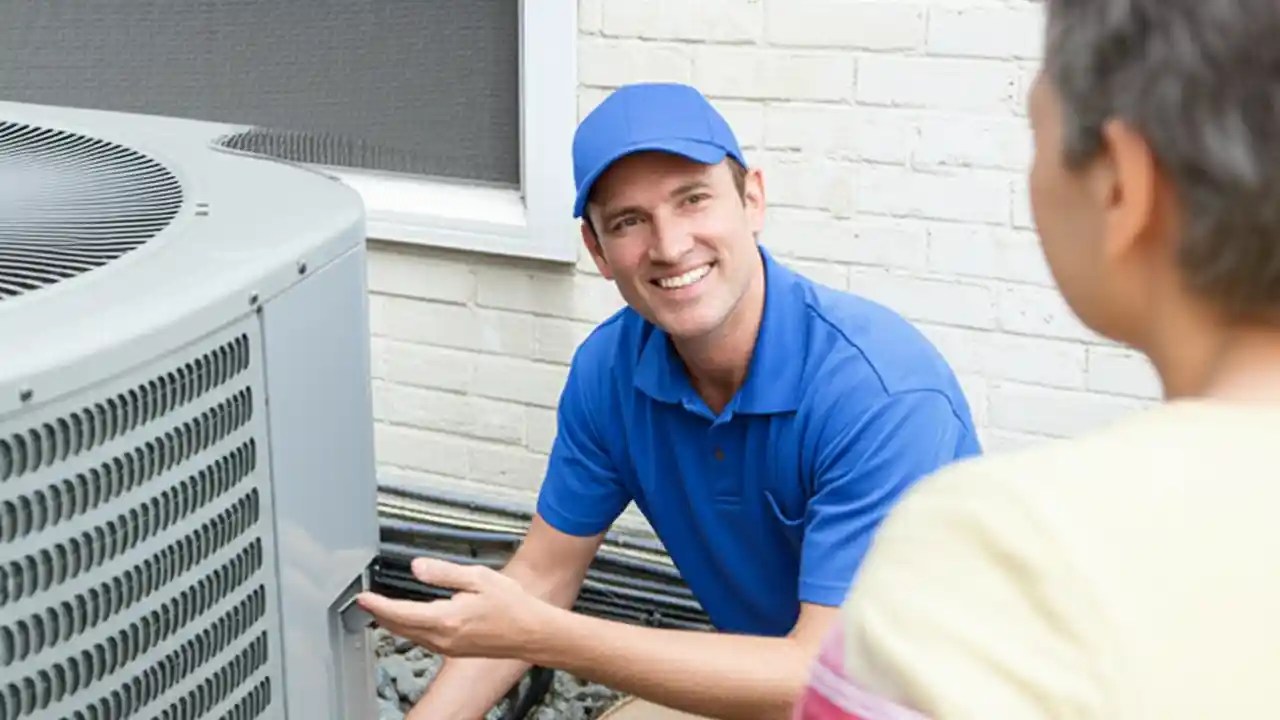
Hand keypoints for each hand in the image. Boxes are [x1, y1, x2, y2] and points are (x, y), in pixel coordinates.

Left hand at [356, 558, 554, 658]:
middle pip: (400, 628)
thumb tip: (416, 567)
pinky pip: (423, 640)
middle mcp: (443, 638)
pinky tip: (410, 621)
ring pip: (410, 636)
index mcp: (446, 619)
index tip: (363, 597)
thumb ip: (444, 573)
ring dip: (393, 623)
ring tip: (381, 610)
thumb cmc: (511, 605)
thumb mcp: (477, 578)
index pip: (400, 613)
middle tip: (365, 602)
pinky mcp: (455, 650)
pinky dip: (409, 629)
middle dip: (380, 615)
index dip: (377, 605)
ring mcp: (448, 647)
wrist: (532, 632)